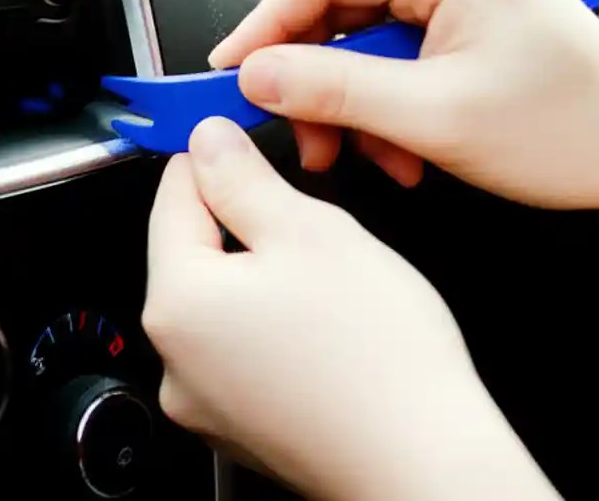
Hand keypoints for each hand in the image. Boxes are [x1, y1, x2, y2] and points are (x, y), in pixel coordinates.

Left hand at [144, 117, 560, 500]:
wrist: (426, 465)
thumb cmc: (381, 361)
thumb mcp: (310, 232)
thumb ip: (243, 179)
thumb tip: (207, 144)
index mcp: (177, 303)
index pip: (172, 196)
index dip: (210, 155)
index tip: (231, 132)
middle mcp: (174, 359)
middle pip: (192, 253)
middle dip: (241, 221)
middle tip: (304, 215)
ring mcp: (202, 400)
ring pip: (220, 303)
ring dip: (258, 275)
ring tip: (325, 283)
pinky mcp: (236, 426)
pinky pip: (239, 352)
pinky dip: (270, 328)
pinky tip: (322, 331)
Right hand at [208, 0, 598, 218]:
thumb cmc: (575, 128)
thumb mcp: (434, 115)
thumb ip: (334, 90)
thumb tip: (258, 75)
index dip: (265, 23)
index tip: (232, 72)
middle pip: (336, 7)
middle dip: (311, 78)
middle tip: (297, 130)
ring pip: (357, 42)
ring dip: (346, 105)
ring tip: (363, 155)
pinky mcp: (460, 29)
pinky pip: (389, 62)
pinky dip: (379, 110)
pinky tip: (398, 150)